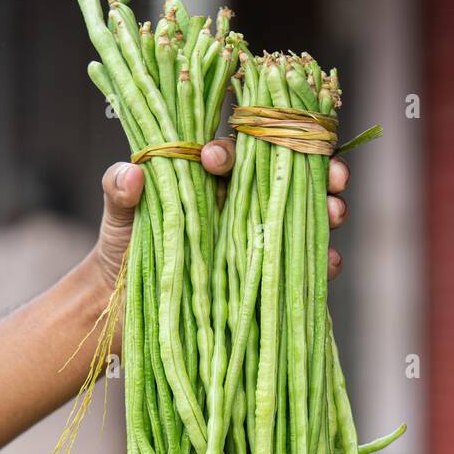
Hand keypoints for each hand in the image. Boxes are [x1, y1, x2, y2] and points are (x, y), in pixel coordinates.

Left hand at [92, 142, 350, 294]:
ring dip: (329, 210)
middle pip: (289, 175)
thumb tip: (133, 175)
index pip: (238, 148)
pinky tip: (329, 263)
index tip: (222, 160)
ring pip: (305, 215)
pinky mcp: (263, 276)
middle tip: (334, 174)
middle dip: (317, 167)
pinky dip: (322, 263)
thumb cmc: (120, 252)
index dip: (242, 145)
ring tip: (337, 213)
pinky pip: (301, 265)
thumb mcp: (116, 218)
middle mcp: (239, 202)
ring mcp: (255, 238)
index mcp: (210, 176)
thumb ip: (117, 191)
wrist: (121, 308)